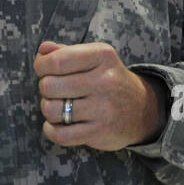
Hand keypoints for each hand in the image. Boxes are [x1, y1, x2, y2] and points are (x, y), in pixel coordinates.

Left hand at [33, 41, 162, 149]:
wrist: (142, 110)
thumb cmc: (107, 79)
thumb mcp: (93, 58)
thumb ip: (65, 52)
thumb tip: (42, 50)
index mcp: (102, 56)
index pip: (56, 61)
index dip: (41, 66)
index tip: (44, 70)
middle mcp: (105, 81)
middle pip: (49, 85)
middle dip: (45, 88)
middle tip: (55, 90)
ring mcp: (104, 109)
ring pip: (52, 110)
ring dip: (48, 109)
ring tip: (58, 106)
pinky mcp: (100, 132)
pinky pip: (60, 134)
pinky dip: (51, 130)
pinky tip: (56, 124)